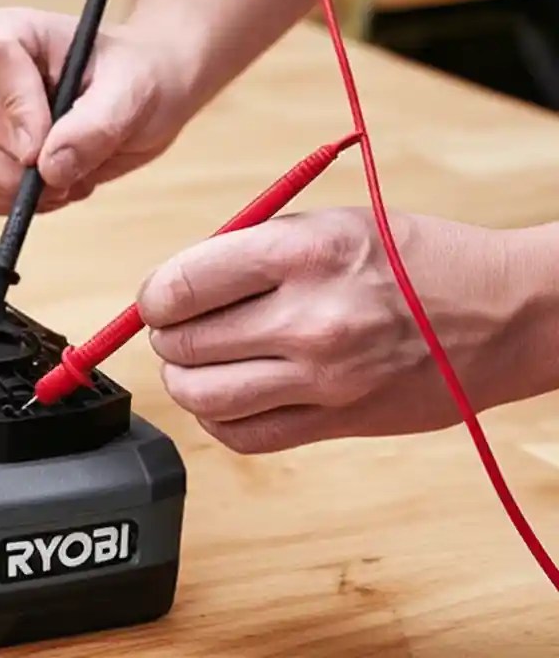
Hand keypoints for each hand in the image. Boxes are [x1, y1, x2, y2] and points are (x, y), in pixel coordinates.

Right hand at [0, 7, 193, 214]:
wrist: (138, 101)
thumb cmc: (135, 79)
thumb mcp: (133, 91)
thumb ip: (95, 124)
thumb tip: (49, 168)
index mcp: (11, 32)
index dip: (18, 109)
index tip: (47, 146)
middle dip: (9, 168)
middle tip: (62, 181)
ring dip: (10, 190)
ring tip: (63, 184)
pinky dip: (6, 202)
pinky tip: (48, 191)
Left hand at [136, 208, 547, 453]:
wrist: (506, 313)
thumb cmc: (417, 260)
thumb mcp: (330, 225)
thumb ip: (248, 252)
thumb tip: (175, 286)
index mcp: (302, 254)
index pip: (181, 285)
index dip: (154, 296)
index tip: (159, 299)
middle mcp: (309, 319)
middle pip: (181, 343)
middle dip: (166, 336)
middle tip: (179, 328)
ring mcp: (323, 378)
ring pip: (201, 396)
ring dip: (184, 380)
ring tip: (198, 362)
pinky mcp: (337, 422)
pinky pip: (243, 437)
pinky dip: (218, 419)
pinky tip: (228, 396)